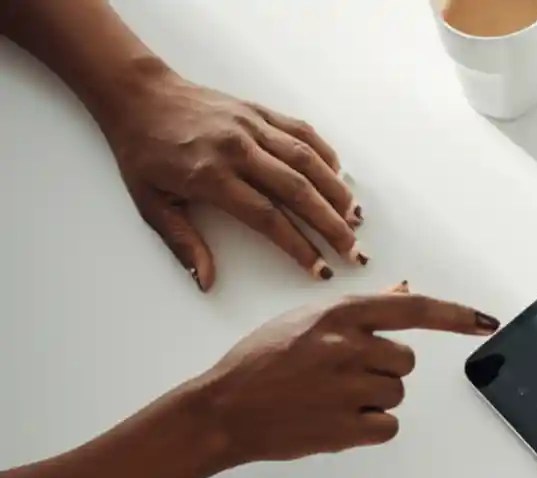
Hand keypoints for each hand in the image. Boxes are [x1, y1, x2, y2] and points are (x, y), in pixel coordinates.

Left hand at [97, 70, 360, 290]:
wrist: (139, 95)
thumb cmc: (143, 152)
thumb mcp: (151, 204)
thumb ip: (182, 244)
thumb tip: (206, 282)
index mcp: (211, 176)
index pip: (267, 217)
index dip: (299, 246)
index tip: (320, 269)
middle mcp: (238, 149)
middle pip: (298, 191)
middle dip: (331, 225)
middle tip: (354, 252)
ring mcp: (252, 126)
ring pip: (307, 161)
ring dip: (337, 192)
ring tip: (357, 219)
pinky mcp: (260, 111)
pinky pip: (302, 132)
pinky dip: (325, 155)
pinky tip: (340, 178)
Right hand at [194, 283, 500, 467]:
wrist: (222, 410)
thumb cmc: (259, 362)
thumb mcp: (306, 320)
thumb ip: (360, 310)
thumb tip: (404, 290)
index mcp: (338, 315)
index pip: (413, 309)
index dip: (455, 316)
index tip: (486, 322)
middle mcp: (347, 347)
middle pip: (406, 361)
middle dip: (383, 370)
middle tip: (341, 376)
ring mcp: (347, 388)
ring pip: (397, 394)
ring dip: (374, 400)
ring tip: (330, 399)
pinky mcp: (346, 428)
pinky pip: (388, 427)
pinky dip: (370, 429)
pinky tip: (335, 421)